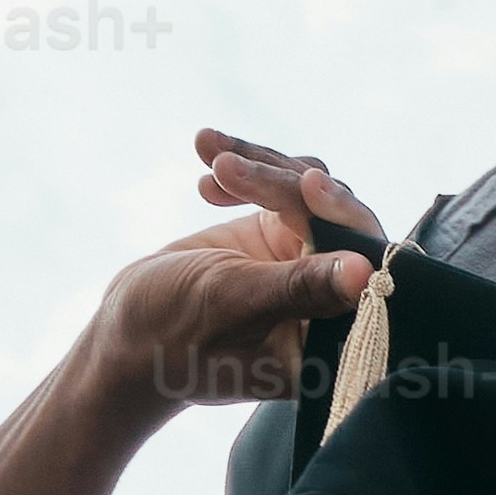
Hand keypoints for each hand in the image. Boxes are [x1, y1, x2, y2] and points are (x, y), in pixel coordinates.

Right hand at [90, 134, 376, 415]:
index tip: (306, 183)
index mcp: (330, 335)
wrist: (129, 333)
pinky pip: (282, 185)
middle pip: (338, 219)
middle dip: (284, 183)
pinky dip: (246, 167)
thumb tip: (366, 274)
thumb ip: (297, 289)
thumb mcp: (231, 306)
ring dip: (261, 165)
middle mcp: (331, 299)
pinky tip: (208, 166)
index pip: (366, 268)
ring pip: (311, 192)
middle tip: (226, 167)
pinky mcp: (280, 235)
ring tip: (212, 156)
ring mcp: (307, 263)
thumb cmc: (174, 338)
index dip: (342, 219)